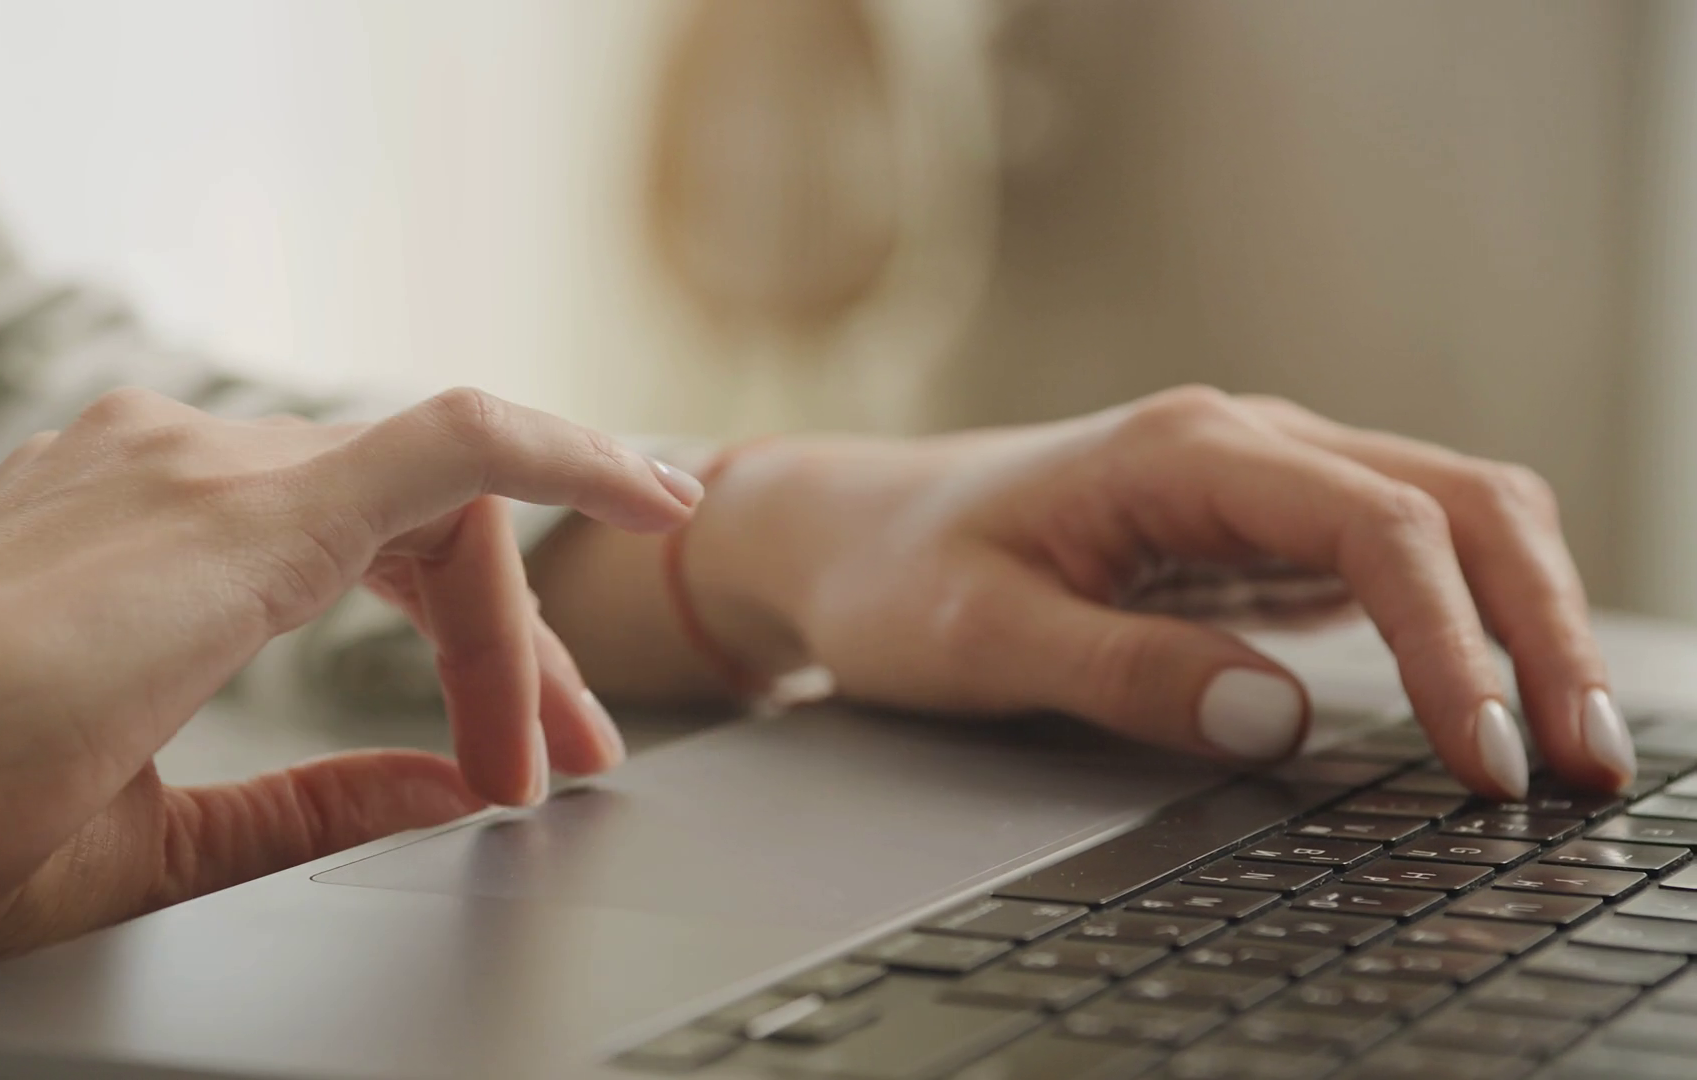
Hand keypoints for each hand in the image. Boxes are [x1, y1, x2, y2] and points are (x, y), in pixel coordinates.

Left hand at [0, 387, 696, 986]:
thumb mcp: (162, 849)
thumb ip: (338, 802)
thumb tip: (452, 794)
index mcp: (224, 537)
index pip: (461, 450)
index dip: (591, 468)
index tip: (672, 514)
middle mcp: (185, 466)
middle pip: (431, 509)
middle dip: (512, 639)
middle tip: (555, 768)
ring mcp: (136, 461)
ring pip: (363, 503)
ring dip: (442, 612)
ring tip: (493, 740)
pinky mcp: (100, 483)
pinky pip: (280, 495)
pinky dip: (355, 567)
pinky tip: (375, 654)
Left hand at [683, 387, 1627, 799]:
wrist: (843, 535)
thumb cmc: (894, 577)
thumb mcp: (981, 640)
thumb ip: (1124, 675)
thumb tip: (1277, 718)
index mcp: (1183, 451)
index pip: (1376, 527)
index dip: (1453, 643)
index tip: (1484, 757)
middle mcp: (1242, 446)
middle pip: (1456, 503)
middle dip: (1536, 625)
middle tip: (1585, 761)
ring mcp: (1258, 485)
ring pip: (1446, 520)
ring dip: (1518, 621)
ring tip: (1566, 743)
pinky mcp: (1256, 535)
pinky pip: (1396, 560)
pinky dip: (1464, 623)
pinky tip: (1487, 700)